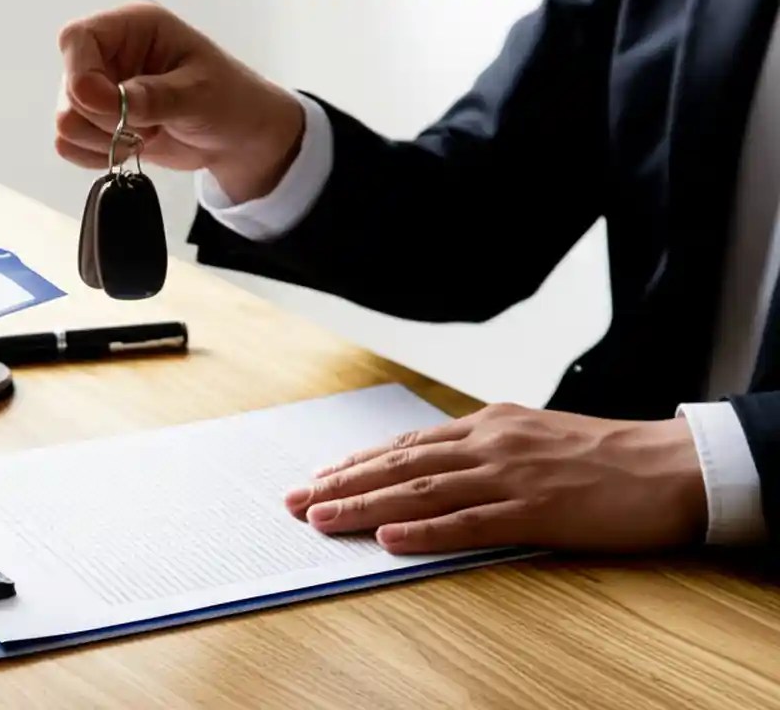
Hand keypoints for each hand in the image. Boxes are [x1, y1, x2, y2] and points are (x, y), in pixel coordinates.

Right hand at [56, 1, 304, 201]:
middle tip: (146, 125)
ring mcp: (101, 88)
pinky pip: (71, 144)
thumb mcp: (198, 94)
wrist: (238, 138)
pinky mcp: (98, 121)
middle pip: (68, 86)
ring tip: (145, 133)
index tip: (112, 106)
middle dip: (102, 118)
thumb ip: (151, 97)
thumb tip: (104, 99)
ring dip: (104, 139)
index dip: (81, 75)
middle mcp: (111, 53)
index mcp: (134, 27)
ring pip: (67, 120)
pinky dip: (99, 154)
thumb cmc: (230, 101)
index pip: (77, 39)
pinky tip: (133, 147)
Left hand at [284, 404, 707, 554]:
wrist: (669, 466)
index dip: (358, 462)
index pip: (407, 445)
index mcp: (488, 424)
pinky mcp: (536, 511)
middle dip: (342, 483)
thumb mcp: (532, 435)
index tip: (320, 476)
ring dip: (365, 506)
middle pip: (399, 465)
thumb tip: (435, 465)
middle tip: (295, 500)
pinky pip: (470, 524)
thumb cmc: (602, 454)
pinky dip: (425, 532)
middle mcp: (490, 444)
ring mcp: (511, 476)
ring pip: (421, 492)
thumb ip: (483, 447)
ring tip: (321, 518)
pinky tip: (390, 539)